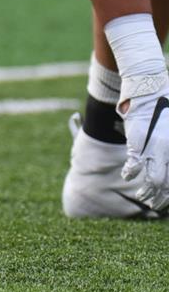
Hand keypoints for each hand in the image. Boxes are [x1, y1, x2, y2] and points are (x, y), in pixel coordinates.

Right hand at [120, 71, 168, 209]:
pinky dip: (130, 173)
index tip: (166, 199)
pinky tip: (128, 177)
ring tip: (144, 198)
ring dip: (147, 192)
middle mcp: (168, 150)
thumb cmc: (165, 102)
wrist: (150, 86)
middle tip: (156, 205)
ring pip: (153, 179)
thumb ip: (165, 144)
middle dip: (161, 198)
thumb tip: (162, 158)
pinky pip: (134, 163)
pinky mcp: (137, 140)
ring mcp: (154, 146)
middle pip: (167, 183)